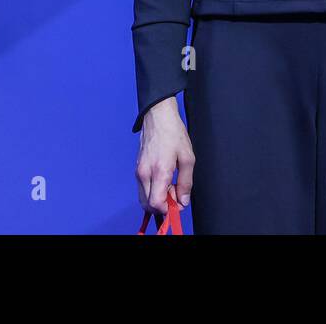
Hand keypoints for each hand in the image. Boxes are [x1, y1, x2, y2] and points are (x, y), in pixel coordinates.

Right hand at [135, 96, 194, 217]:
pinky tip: (163, 180)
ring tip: (170, 185)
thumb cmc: (173, 134)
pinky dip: (152, 191)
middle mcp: (144, 174)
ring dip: (157, 199)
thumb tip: (183, 201)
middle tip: (176, 193)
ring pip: (143, 199)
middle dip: (163, 205)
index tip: (179, 203)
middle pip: (147, 205)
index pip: (156, 204)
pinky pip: (142, 189)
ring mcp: (138, 172)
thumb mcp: (187, 157)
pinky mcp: (137, 169)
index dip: (168, 209)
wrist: (157, 117)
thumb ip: (186, 182)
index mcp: (158, 171)